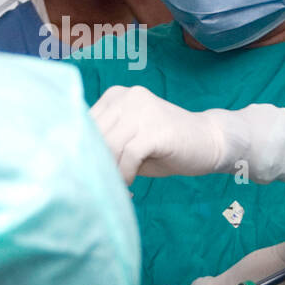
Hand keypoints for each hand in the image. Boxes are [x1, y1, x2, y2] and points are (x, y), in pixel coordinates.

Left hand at [90, 85, 284, 185]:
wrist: (209, 141)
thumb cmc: (166, 146)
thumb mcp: (129, 141)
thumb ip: (106, 145)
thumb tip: (75, 165)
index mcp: (116, 96)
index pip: (83, 124)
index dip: (81, 152)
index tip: (87, 176)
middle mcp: (126, 96)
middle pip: (94, 136)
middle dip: (94, 165)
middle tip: (100, 187)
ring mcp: (141, 109)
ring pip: (108, 146)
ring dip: (109, 173)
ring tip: (116, 189)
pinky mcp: (155, 128)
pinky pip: (128, 156)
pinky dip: (125, 175)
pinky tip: (131, 186)